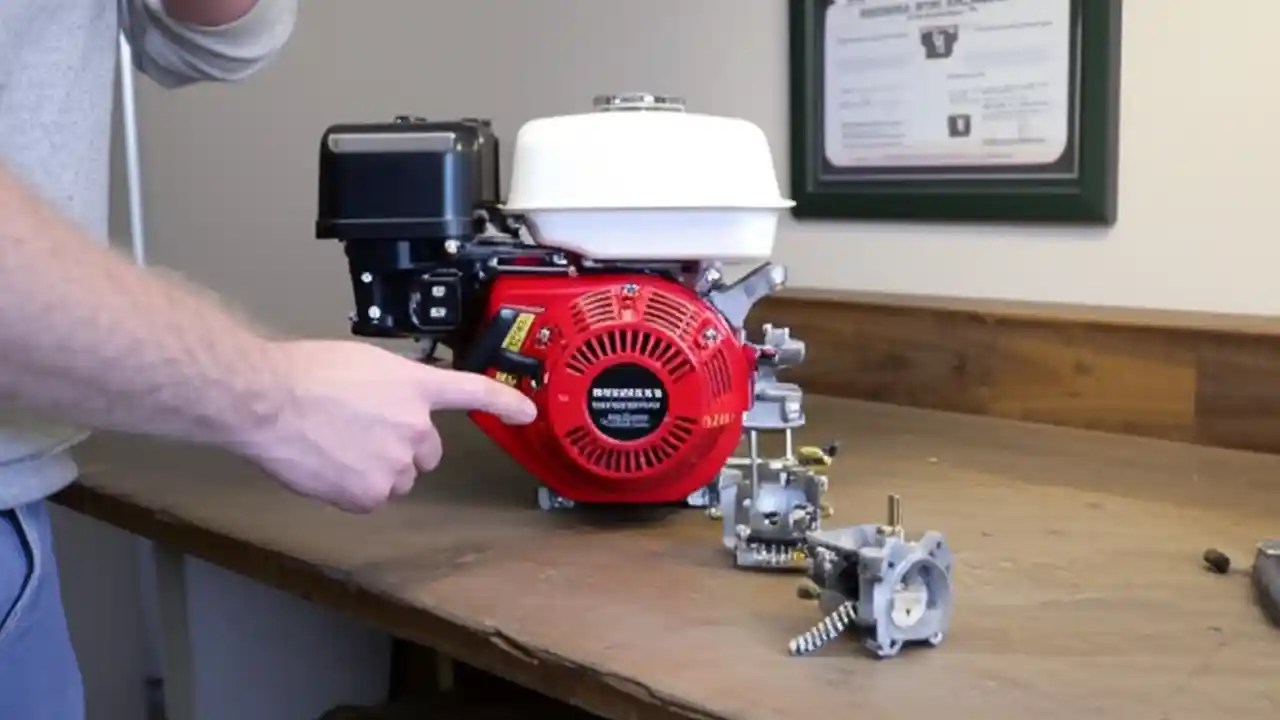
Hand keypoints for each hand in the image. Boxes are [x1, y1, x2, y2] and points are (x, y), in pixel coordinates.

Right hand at [234, 339, 535, 512]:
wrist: (268, 401)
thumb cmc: (304, 374)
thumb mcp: (364, 364)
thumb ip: (394, 385)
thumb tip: (396, 399)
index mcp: (415, 386)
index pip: (474, 393)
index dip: (506, 403)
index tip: (527, 413)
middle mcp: (415, 426)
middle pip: (427, 452)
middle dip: (403, 447)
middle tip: (362, 432)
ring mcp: (395, 463)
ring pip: (398, 477)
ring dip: (378, 468)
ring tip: (337, 445)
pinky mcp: (370, 494)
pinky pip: (371, 498)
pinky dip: (352, 489)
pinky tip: (328, 465)